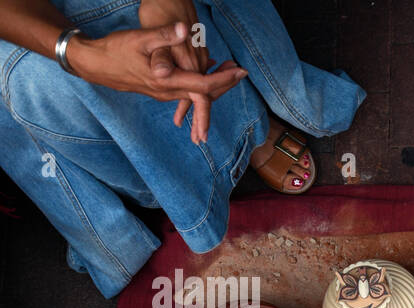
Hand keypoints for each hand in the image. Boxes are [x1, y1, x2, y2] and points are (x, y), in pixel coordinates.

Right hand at [64, 23, 245, 144]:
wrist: (94, 64)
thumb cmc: (115, 50)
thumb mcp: (139, 38)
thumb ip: (163, 35)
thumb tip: (183, 30)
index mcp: (167, 81)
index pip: (204, 86)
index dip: (224, 79)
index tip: (240, 72)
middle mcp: (168, 92)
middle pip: (205, 94)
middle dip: (225, 83)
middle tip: (241, 71)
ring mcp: (164, 94)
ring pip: (197, 94)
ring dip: (214, 84)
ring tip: (230, 71)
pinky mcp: (161, 90)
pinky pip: (187, 91)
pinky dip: (201, 83)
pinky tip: (207, 72)